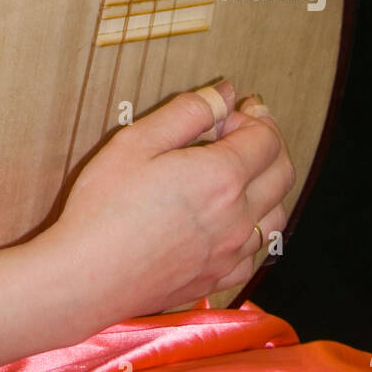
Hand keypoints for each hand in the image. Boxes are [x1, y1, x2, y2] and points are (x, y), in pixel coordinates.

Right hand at [47, 81, 293, 327]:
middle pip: (282, 173)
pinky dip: (256, 227)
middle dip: (269, 144)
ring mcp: (232, 252)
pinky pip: (258, 251)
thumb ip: (188, 112)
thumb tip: (224, 93)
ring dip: (268, 185)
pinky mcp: (219, 278)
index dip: (255, 117)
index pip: (267, 139)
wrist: (89, 277)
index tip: (233, 110)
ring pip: (278, 214)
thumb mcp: (138, 141)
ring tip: (238, 173)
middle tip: (240, 132)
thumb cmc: (105, 206)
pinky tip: (231, 220)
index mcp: (221, 176)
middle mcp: (238, 216)